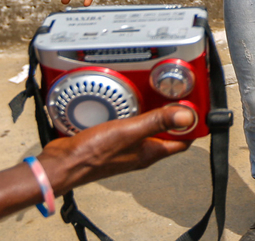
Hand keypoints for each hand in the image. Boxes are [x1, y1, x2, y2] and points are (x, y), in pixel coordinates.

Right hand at [39, 104, 194, 193]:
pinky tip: (125, 99)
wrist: (61, 164)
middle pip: (166, 131)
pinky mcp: (111, 141)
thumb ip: (157, 123)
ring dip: (150, 110)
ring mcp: (126, 147)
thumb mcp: (129, 132)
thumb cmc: (93, 154)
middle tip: (172, 91)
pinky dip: (130, 111)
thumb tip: (188, 117)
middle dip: (171, 112)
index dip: (191, 124)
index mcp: (151, 152)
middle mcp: (141, 151)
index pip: (182, 140)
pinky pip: (128, 124)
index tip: (193, 103)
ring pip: (146, 126)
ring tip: (150, 91)